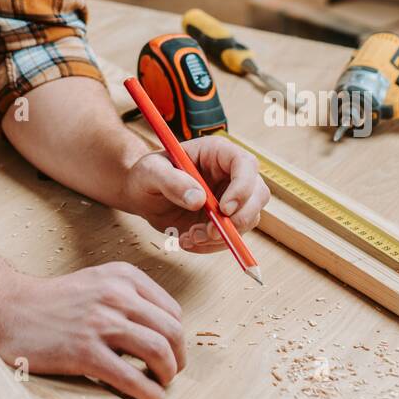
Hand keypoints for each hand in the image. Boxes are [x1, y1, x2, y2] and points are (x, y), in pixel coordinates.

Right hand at [0, 261, 184, 398]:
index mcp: (122, 276)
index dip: (177, 337)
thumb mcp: (97, 283)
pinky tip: (148, 397)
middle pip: (171, 331)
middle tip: (171, 372)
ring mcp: (100, 322)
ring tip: (160, 384)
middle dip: (178, 358)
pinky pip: (131, 377)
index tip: (172, 352)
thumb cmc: (55, 301)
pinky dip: (148, 392)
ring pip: (158, 352)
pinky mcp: (85, 352)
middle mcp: (116, 295)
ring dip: (167, 375)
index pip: (171, 310)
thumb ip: (128, 297)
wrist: (9, 309)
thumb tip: (164, 332)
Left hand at [120, 136, 269, 251]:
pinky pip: (231, 237)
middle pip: (258, 194)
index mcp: (216, 153)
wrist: (141, 195)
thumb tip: (198, 198)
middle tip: (211, 232)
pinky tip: (188, 240)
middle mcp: (229, 174)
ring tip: (189, 236)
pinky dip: (212, 245)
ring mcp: (230, 198)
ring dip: (222, 236)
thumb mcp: (150, 172)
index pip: (245, 164)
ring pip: (248, 219)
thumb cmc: (146, 175)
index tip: (224, 209)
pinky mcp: (224, 220)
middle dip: (239, 218)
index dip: (243, 186)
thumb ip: (171, 181)